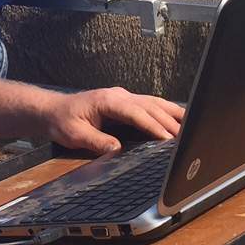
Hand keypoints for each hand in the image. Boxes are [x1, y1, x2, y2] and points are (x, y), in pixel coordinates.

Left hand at [42, 86, 184, 153]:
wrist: (53, 110)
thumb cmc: (63, 121)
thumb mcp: (75, 134)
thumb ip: (96, 141)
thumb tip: (116, 149)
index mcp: (107, 100)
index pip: (136, 113)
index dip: (153, 125)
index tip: (167, 138)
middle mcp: (119, 95)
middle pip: (150, 107)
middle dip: (169, 122)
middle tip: (186, 137)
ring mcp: (124, 96)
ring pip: (154, 103)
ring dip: (172, 114)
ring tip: (192, 125)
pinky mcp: (126, 101)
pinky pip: (150, 104)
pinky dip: (166, 111)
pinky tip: (178, 117)